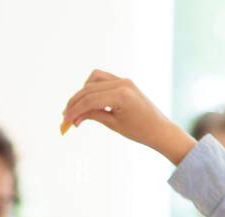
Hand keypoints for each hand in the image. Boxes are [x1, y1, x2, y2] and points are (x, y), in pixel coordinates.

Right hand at [61, 69, 196, 164]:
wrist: (160, 129)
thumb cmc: (139, 131)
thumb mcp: (113, 124)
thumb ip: (93, 115)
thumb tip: (74, 116)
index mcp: (121, 95)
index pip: (89, 99)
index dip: (74, 110)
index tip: (64, 121)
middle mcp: (122, 83)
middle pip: (89, 88)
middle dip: (75, 102)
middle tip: (66, 117)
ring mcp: (124, 80)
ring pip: (94, 79)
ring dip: (83, 92)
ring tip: (77, 109)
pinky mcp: (125, 82)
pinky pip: (103, 80)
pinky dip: (93, 89)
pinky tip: (89, 102)